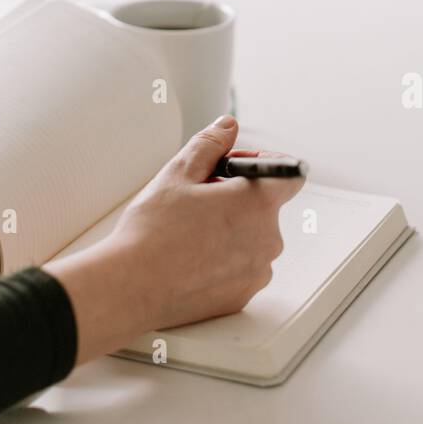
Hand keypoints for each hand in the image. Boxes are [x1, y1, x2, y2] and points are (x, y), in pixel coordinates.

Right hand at [46, 116, 302, 363]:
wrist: (131, 288)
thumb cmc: (153, 231)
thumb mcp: (179, 173)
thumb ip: (210, 144)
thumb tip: (228, 126)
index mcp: (258, 203)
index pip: (290, 174)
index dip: (265, 165)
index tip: (236, 168)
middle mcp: (268, 239)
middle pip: (265, 208)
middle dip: (237, 199)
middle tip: (198, 200)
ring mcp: (257, 272)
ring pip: (252, 239)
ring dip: (230, 231)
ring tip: (188, 232)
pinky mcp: (243, 297)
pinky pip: (241, 269)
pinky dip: (223, 262)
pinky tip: (190, 259)